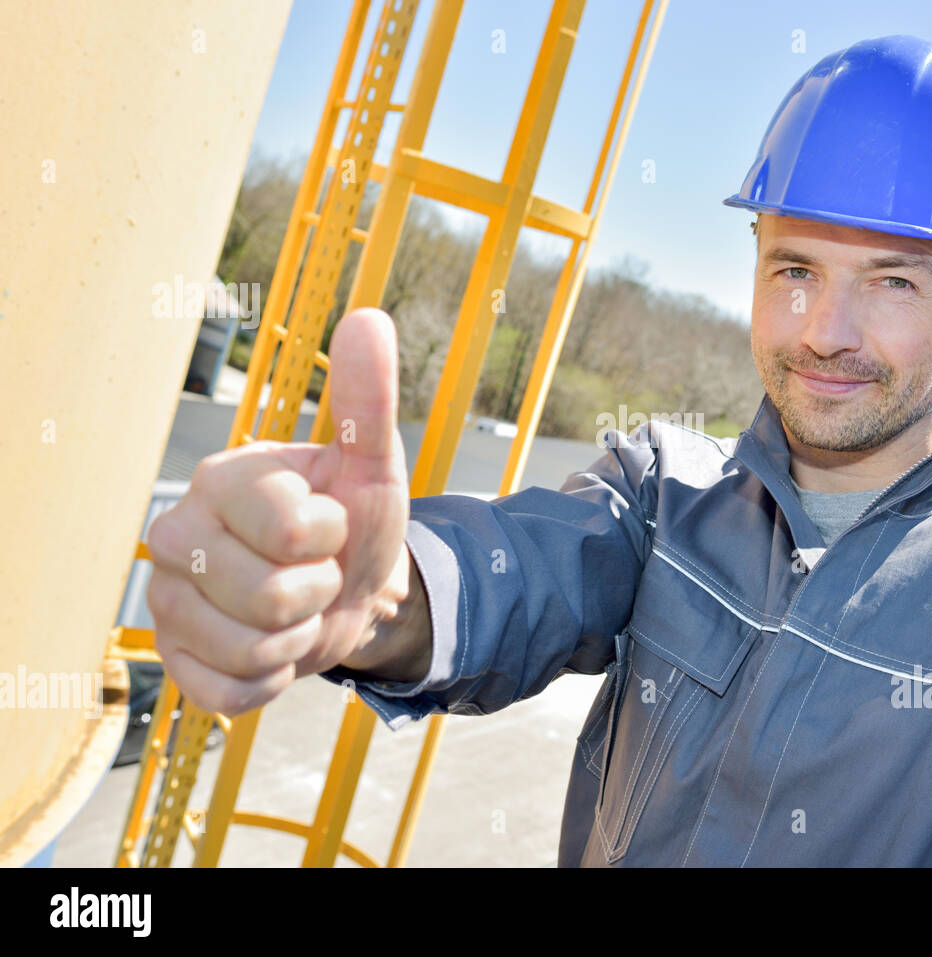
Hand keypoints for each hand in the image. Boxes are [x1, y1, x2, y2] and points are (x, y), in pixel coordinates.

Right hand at [147, 308, 410, 714]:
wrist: (348, 593)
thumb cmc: (354, 523)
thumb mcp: (372, 464)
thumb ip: (367, 400)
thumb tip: (369, 320)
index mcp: (220, 481)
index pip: (287, 530)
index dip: (327, 538)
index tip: (327, 526)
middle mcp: (176, 536)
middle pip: (266, 597)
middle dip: (315, 593)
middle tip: (313, 574)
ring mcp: (168, 600)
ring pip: (251, 649)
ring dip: (297, 639)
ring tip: (295, 609)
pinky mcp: (175, 658)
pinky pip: (230, 692)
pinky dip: (273, 681)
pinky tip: (275, 648)